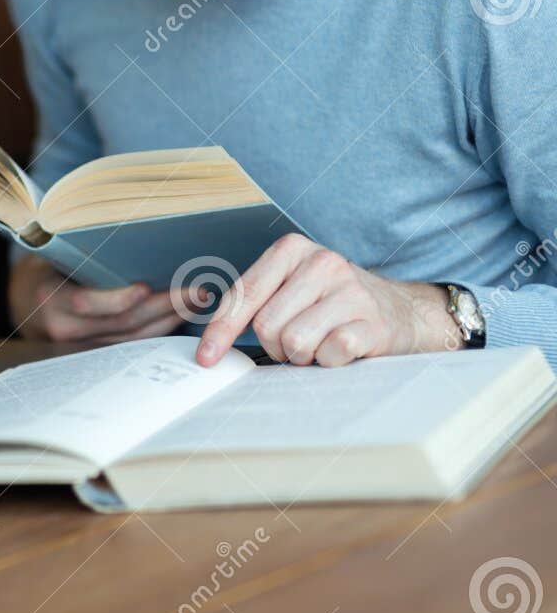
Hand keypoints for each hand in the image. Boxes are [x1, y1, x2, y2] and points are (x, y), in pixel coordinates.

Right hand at [9, 253, 187, 342]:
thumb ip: (84, 251)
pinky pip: (132, 347)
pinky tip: (180, 316)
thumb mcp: (57, 254)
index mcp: (50, 298)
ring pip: (133, 340)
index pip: (86, 303)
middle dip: (163, 307)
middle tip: (197, 291)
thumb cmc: (50, 267)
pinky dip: (159, 332)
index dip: (119, 299)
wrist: (27, 300)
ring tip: (197, 301)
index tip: (146, 286)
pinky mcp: (95, 357)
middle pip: (121, 324)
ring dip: (169, 320)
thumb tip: (135, 226)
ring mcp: (79, 348)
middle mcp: (63, 329)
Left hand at [195, 233, 461, 366]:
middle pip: (266, 325)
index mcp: (292, 250)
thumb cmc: (333, 305)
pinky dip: (330, 362)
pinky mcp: (374, 322)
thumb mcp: (292, 289)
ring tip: (320, 343)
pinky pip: (330, 354)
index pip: (244, 295)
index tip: (206, 359)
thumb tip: (210, 345)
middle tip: (298, 342)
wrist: (405, 312)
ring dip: (303, 356)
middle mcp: (321, 262)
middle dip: (275, 346)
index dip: (220, 331)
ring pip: (294, 342)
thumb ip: (256, 304)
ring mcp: (351, 290)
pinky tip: (343, 350)